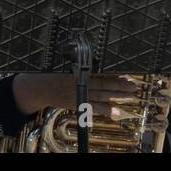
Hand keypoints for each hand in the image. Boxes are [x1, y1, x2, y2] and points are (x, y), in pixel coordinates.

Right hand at [11, 73, 138, 120]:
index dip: (113, 72)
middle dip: (119, 85)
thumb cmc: (50, 73)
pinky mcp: (75, 104)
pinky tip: (115, 111)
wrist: (37, 88)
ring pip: (100, 95)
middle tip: (133, 85)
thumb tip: (96, 59)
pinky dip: (104, 110)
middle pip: (103, 83)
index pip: (98, 70)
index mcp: (75, 69)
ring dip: (116, 96)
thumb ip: (77, 63)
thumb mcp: (61, 63)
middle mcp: (78, 81)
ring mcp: (77, 94)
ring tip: (130, 95)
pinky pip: (92, 108)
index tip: (125, 72)